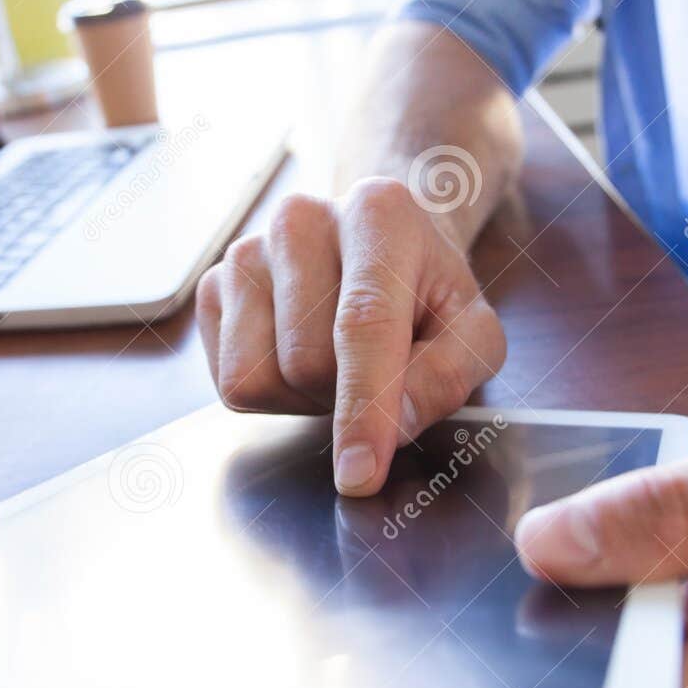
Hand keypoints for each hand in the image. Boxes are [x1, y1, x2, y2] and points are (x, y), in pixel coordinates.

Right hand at [196, 178, 505, 495]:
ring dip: (305, 397)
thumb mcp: (473, 332)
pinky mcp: (213, 285)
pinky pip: (230, 381)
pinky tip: (297, 356)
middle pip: (307, 361)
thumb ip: (448, 376)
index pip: (363, 323)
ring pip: (258, 375)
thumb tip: (392, 426)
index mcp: (378, 214)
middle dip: (343, 396)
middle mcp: (301, 219)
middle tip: (374, 371)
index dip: (364, 406)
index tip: (361, 473)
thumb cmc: (427, 292)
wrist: (379, 248)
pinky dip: (272, 392)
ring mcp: (247, 250)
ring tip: (336, 361)